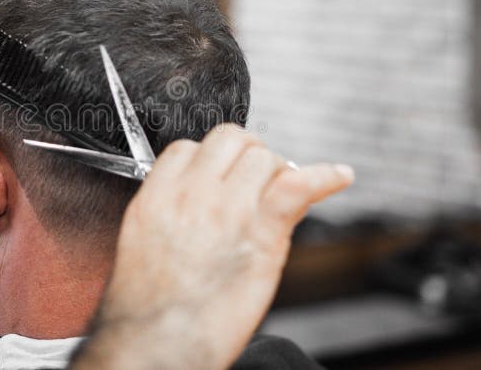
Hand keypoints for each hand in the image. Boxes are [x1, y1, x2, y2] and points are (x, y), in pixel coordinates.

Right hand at [73, 126, 353, 368]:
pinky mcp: (262, 231)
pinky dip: (325, 176)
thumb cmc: (150, 305)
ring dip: (276, 170)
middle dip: (246, 153)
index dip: (209, 158)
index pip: (187, 147)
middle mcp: (193, 194)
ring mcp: (228, 209)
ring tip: (281, 192)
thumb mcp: (141, 240)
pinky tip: (339, 175)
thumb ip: (167, 208)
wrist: (160, 341)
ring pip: (263, 157)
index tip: (221, 174)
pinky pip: (299, 185)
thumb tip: (194, 195)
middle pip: (229, 139)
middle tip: (255, 177)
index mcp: (158, 196)